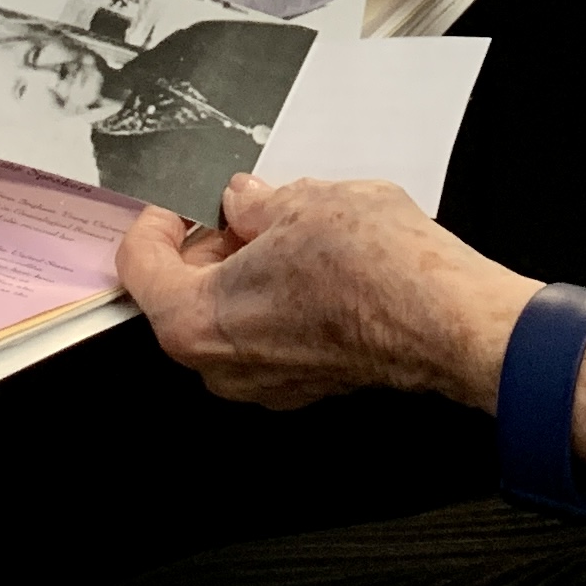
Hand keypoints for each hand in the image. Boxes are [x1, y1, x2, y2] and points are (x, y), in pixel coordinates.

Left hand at [119, 174, 530, 410]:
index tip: (184, 200)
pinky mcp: (306, 385)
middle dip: (211, 243)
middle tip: (244, 206)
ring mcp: (265, 383)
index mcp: (195, 321)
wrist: (446, 320)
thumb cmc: (374, 270)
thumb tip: (245, 202)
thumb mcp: (301, 202)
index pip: (139, 264)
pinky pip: (270, 335)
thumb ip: (254, 202)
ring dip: (248, 270)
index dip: (160, 219)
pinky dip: (280, 297)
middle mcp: (221, 366)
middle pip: (184, 294)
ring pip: (232, 315)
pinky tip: (317, 263)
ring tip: (290, 229)